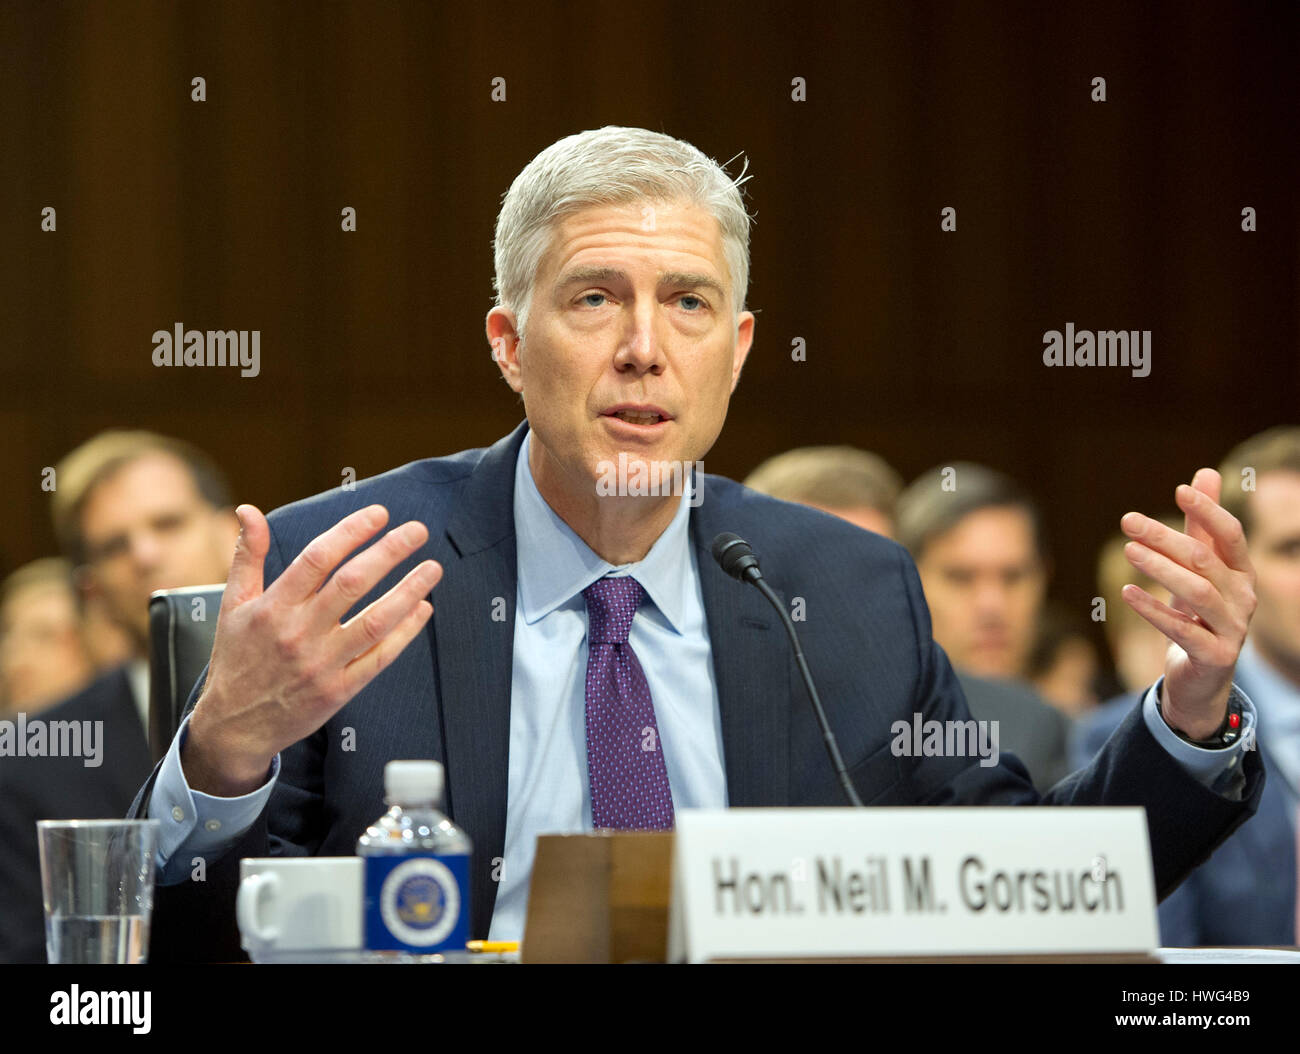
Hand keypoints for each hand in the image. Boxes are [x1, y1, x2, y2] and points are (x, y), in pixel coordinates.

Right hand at [182, 503, 441, 795]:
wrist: (234, 726)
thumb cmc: (237, 658)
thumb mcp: (231, 605)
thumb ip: (247, 555)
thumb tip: (248, 510)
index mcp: (273, 607)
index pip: (317, 558)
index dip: (351, 532)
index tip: (379, 514)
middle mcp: (299, 633)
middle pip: (352, 584)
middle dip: (389, 553)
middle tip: (417, 531)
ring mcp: (322, 664)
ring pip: (374, 621)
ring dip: (408, 592)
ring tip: (432, 568)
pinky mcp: (340, 690)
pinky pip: (380, 657)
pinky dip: (405, 632)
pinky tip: (422, 609)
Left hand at [1120, 468, 1255, 740]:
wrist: (1201, 678)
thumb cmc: (1198, 614)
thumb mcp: (1199, 570)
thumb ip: (1201, 526)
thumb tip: (1204, 473)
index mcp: (1241, 573)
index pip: (1230, 536)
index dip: (1209, 512)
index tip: (1180, 490)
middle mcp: (1242, 598)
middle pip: (1204, 560)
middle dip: (1165, 537)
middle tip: (1127, 520)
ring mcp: (1232, 629)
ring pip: (1197, 592)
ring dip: (1160, 568)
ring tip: (1128, 551)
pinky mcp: (1213, 655)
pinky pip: (1182, 630)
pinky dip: (1153, 610)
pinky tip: (1128, 592)